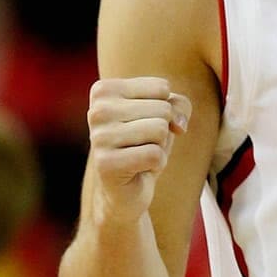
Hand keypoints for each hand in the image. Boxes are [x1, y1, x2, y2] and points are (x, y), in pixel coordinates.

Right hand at [86, 77, 189, 224]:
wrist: (126, 188)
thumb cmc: (145, 143)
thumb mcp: (166, 114)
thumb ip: (179, 104)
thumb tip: (178, 125)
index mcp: (105, 90)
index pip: (162, 87)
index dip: (165, 109)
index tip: (144, 123)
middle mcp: (97, 110)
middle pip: (163, 109)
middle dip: (163, 130)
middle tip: (143, 143)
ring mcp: (99, 137)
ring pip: (160, 130)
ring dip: (160, 147)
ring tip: (141, 154)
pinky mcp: (106, 163)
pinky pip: (155, 154)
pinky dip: (157, 163)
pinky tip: (140, 169)